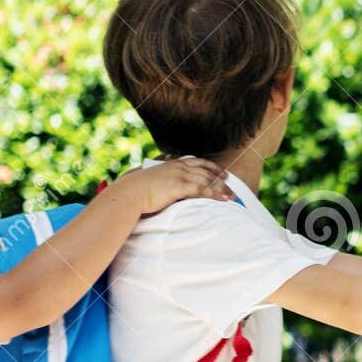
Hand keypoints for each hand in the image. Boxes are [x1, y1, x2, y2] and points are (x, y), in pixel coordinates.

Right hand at [104, 158, 234, 214]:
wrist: (128, 192)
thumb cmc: (136, 189)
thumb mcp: (152, 180)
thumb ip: (163, 179)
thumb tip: (166, 187)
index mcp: (172, 163)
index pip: (197, 162)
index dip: (212, 167)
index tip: (223, 173)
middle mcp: (177, 167)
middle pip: (206, 171)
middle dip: (221, 179)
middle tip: (232, 186)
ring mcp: (179, 175)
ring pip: (207, 180)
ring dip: (222, 189)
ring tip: (232, 197)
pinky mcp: (178, 186)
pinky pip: (202, 189)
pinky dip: (215, 194)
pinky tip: (224, 200)